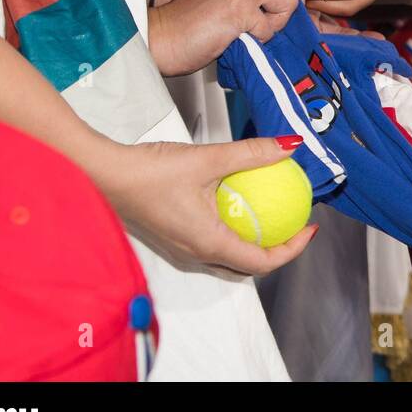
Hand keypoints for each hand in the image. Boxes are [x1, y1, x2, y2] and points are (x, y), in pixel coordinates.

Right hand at [96, 134, 317, 275]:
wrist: (102, 175)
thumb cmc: (148, 172)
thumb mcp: (208, 158)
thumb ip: (251, 153)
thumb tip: (289, 146)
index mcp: (209, 243)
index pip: (262, 262)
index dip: (292, 249)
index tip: (309, 227)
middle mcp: (197, 253)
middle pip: (248, 265)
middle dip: (278, 249)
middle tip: (295, 222)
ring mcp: (183, 247)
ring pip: (229, 255)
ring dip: (255, 241)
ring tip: (272, 214)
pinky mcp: (174, 235)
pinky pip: (212, 240)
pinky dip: (234, 229)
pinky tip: (237, 200)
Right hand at [148, 0, 303, 75]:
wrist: (160, 40)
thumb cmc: (190, 26)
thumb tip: (291, 4)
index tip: (277, 11)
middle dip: (291, 3)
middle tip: (271, 22)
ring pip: (288, 2)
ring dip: (274, 24)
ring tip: (248, 32)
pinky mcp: (239, 6)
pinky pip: (271, 27)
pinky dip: (259, 39)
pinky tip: (236, 39)